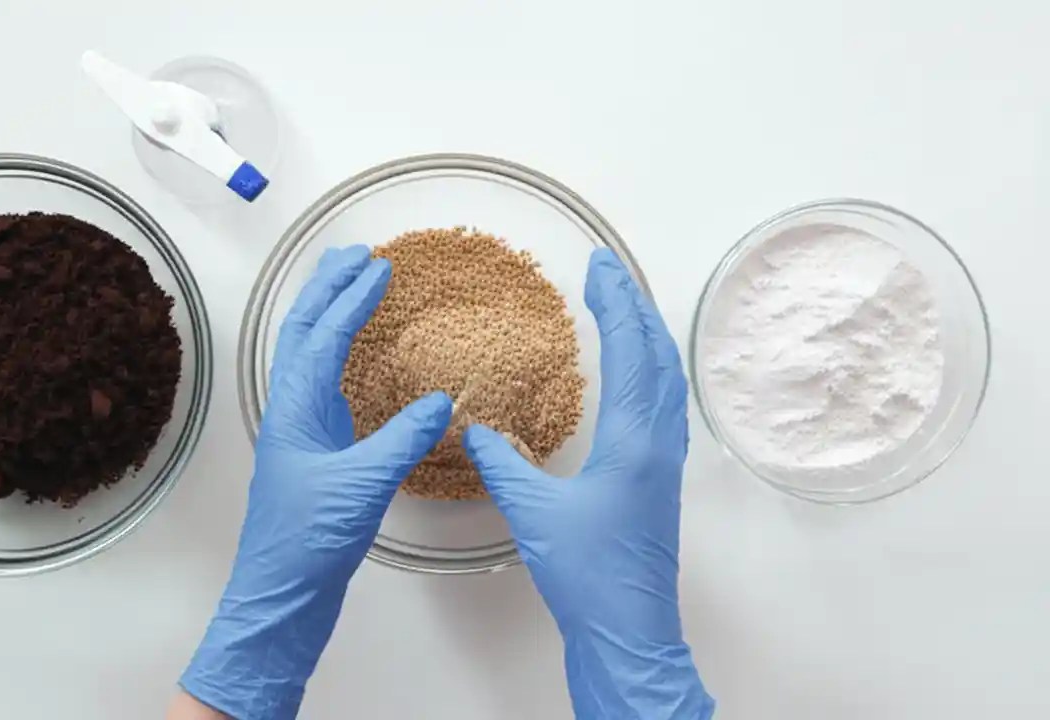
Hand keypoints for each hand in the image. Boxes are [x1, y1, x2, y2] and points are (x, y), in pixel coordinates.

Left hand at [180, 246, 452, 718]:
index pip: (324, 336)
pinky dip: (338, 356)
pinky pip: (323, 386)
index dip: (352, 297)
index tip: (378, 265)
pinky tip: (353, 360)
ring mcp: (299, 432)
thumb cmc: (308, 543)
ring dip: (328, 316)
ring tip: (351, 288)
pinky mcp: (313, 455)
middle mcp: (291, 412)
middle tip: (355, 255)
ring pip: (308, 356)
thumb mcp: (362, 487)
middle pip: (303, 333)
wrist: (280, 596)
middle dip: (327, 290)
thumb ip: (402, 440)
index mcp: (294, 409)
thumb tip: (441, 401)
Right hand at [464, 248, 713, 718]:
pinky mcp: (659, 479)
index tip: (597, 267)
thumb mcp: (535, 513)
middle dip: (635, 306)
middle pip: (656, 355)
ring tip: (623, 307)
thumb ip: (504, 465)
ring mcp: (664, 461)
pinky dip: (647, 371)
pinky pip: (660, 405)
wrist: (628, 630)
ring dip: (645, 336)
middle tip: (610, 271)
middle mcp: (658, 442)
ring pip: (664, 379)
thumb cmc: (588, 574)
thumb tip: (476, 430)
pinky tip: (630, 376)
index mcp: (634, 440)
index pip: (629, 352)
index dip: (614, 304)